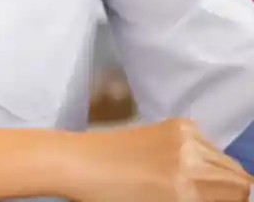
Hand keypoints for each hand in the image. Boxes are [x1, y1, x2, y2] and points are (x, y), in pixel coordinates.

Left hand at [66, 118, 252, 201]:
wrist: (79, 162)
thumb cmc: (111, 195)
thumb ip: (197, 201)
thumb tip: (224, 196)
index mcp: (187, 189)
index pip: (241, 193)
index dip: (239, 199)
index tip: (230, 200)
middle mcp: (190, 160)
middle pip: (237, 176)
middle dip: (231, 190)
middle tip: (212, 195)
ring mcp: (184, 137)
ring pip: (224, 159)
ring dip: (218, 171)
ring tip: (195, 182)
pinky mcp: (175, 123)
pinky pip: (206, 142)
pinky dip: (203, 154)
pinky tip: (183, 162)